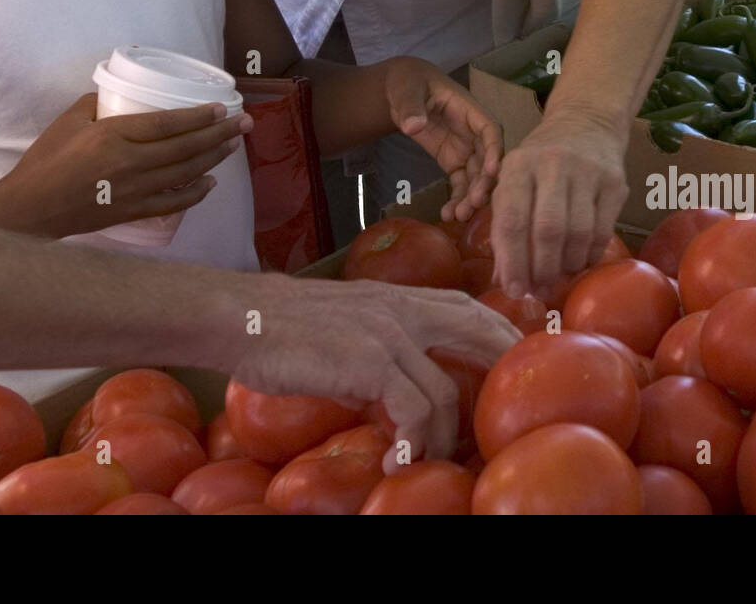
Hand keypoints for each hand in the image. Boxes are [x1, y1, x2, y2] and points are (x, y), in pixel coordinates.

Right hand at [0, 94, 252, 238]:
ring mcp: (134, 190)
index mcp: (114, 135)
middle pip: (186, 147)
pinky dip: (195, 193)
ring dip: (214, 158)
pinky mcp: (132, 212)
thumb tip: (121, 93)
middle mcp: (131, 163)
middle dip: (220, 134)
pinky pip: (173, 203)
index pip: (168, 124)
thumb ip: (98, 103)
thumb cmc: (46, 159)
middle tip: (245, 123)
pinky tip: (210, 183)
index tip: (222, 108)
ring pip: (185, 173)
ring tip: (234, 145)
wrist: (29, 208)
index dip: (199, 116)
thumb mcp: (70, 119)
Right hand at [217, 273, 520, 468]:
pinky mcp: (371, 361)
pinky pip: (413, 410)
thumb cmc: (281, 325)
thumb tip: (387, 387)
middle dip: (503, 360)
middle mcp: (400, 308)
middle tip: (510, 402)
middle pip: (475, 328)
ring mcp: (388, 333)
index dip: (494, 327)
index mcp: (395, 296)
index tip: (513, 352)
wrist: (242, 317)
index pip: (463, 303)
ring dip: (441, 434)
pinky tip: (396, 459)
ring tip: (428, 458)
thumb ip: (375, 344)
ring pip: (444, 390)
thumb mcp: (343, 323)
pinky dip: (412, 442)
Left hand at [384, 58, 502, 222]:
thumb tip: (413, 125)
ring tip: (460, 216)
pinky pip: (460, 182)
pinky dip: (457, 199)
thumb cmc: (409, 81)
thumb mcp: (406, 88)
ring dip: (471, 197)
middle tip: (474, 204)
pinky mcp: (453, 160)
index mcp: (469, 109)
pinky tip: (449, 215)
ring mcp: (465, 148)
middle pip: (487, 158)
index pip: (489, 130)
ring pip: (476, 175)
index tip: (493, 172)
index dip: (494, 150)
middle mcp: (473, 131)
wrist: (401, 91)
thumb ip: (411, 106)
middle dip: (484, 182)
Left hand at [487, 106, 626, 299]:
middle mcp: (552, 165)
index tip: (514, 290)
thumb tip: (503, 279)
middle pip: (548, 229)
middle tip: (541, 290)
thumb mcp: (514, 181)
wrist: (585, 122)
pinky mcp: (614, 182)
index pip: (512, 219)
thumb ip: (504, 226)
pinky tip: (580, 261)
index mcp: (519, 165)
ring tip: (560, 277)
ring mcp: (587, 172)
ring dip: (568, 265)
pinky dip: (590, 255)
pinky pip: (603, 231)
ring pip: (578, 233)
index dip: (512, 261)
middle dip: (543, 269)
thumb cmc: (540, 161)